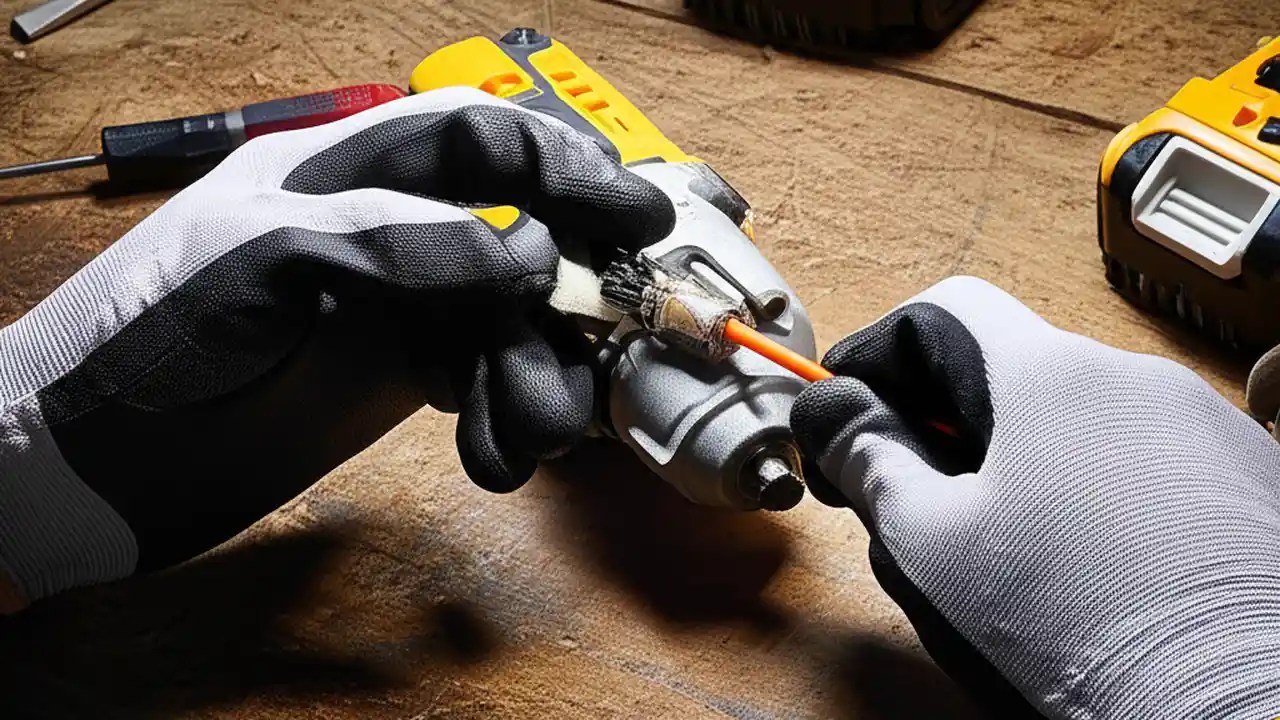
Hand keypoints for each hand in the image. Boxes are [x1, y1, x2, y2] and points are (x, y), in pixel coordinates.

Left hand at [0, 87, 672, 604]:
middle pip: (517, 230)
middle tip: (617, 337)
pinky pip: (485, 379)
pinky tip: (495, 453)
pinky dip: (506, 415)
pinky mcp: (400, 375)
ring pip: (511, 318)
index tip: (633, 214)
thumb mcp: (254, 258)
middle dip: (573, 286)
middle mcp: (384, 226)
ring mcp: (397, 303)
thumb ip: (387, 239)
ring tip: (532, 429)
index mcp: (342, 167)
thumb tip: (523, 253)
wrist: (92, 464)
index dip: (562, 165)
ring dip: (539, 372)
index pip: (474, 138)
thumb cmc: (141, 337)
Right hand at [791, 277, 1279, 717]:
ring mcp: (1203, 422)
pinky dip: (1097, 487)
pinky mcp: (1248, 474)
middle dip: (945, 428)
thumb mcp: (935, 547)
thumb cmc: (1077, 626)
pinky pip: (1144, 454)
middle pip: (1005, 371)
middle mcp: (1132, 376)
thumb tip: (830, 413)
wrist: (1240, 706)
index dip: (877, 358)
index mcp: (1047, 376)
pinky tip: (1094, 564)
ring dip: (1024, 461)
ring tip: (1014, 552)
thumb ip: (868, 463)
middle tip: (918, 505)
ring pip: (1075, 416)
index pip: (939, 311)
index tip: (851, 421)